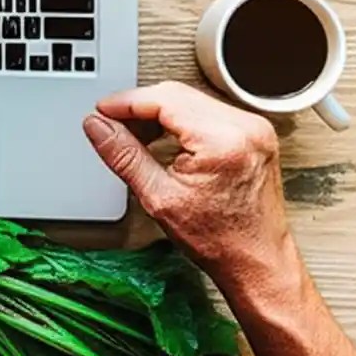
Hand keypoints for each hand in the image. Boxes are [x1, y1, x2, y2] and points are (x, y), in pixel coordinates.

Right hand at [82, 81, 288, 286]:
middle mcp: (244, 127)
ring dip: (159, 112)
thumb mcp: (159, 198)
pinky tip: (163, 138)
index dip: (126, 102)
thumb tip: (98, 127)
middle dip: (140, 106)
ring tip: (136, 137)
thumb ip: (124, 155)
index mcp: (222, 140)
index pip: (163, 99)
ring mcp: (253, 128)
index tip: (102, 110)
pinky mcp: (254, 134)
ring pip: (191, 100)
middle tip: (112, 125)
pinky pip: (208, 112)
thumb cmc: (220, 240)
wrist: (257, 261)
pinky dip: (180, 120)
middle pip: (177, 94)